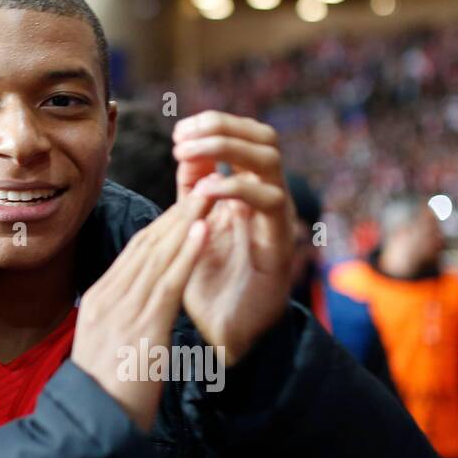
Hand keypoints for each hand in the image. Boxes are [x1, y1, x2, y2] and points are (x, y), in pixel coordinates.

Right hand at [71, 194, 208, 430]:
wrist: (92, 429)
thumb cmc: (105, 399)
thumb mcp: (109, 351)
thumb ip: (122, 323)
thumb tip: (141, 311)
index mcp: (99, 301)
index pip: (135, 252)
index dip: (164, 224)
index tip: (188, 203)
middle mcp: (108, 298)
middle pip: (147, 243)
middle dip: (179, 210)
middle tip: (205, 180)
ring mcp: (122, 310)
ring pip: (159, 254)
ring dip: (188, 219)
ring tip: (211, 190)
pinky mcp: (142, 327)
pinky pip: (168, 281)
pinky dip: (187, 252)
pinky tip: (204, 228)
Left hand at [172, 112, 294, 366]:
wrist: (222, 333)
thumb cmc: (207, 282)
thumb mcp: (192, 225)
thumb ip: (192, 189)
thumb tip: (185, 148)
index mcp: (249, 189)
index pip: (244, 136)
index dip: (213, 124)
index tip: (178, 131)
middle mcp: (268, 197)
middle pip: (264, 136)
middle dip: (222, 127)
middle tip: (183, 137)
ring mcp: (278, 218)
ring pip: (271, 158)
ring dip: (228, 148)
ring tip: (189, 154)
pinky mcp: (280, 242)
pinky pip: (271, 200)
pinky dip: (237, 187)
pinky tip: (205, 191)